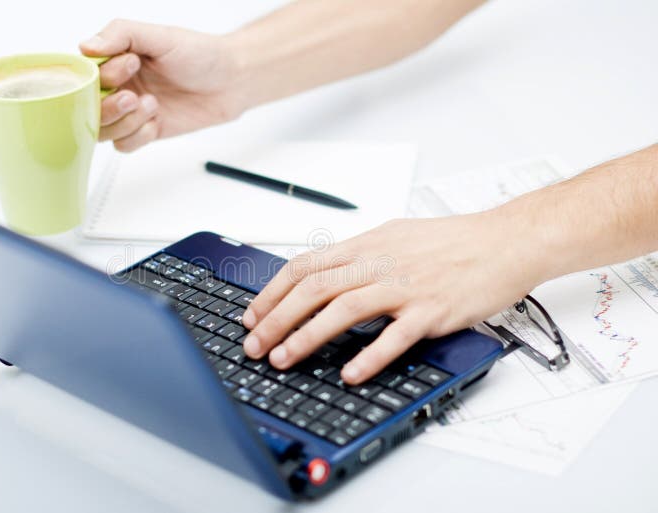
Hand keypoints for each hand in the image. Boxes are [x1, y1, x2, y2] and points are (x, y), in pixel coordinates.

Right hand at [80, 19, 243, 151]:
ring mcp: (130, 111)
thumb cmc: (201, 54)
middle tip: (134, 96)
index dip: (100, 76)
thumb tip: (86, 46)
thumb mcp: (161, 35)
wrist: (232, 80)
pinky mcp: (145, 131)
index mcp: (115, 59)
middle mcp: (118, 85)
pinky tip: (157, 122)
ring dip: (124, 122)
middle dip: (109, 106)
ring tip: (152, 105)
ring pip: (102, 130)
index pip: (84, 74)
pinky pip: (124, 145)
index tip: (130, 65)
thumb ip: (122, 34)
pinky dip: (138, 136)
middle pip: (87, 107)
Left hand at [241, 212, 542, 384]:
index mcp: (367, 245)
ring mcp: (406, 287)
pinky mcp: (432, 310)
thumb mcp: (395, 237)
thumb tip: (322, 277)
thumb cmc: (453, 242)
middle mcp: (380, 263)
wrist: (505, 241)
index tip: (253, 315)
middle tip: (255, 344)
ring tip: (284, 359)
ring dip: (307, 336)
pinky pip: (395, 336)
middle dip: (276, 319)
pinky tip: (350, 373)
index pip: (305, 266)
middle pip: (314, 289)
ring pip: (344, 309)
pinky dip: (369, 356)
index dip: (272, 292)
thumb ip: (359, 257)